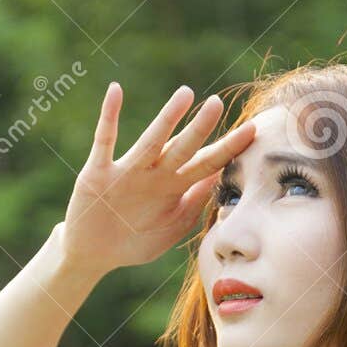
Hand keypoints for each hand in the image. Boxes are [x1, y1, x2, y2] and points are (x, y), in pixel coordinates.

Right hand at [61, 83, 255, 273]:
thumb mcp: (171, 227)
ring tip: (185, 94)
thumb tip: (218, 176)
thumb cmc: (135, 242)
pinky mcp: (97, 173)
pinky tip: (116, 90)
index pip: (206, 163)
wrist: (93, 255)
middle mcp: (153, 174)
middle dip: (201, 128)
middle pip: (182, 148)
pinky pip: (104, 141)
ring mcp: (126, 171)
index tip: (253, 130)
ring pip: (151, 141)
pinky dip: (108, 115)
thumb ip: (193, 205)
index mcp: (173, 187)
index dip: (228, 148)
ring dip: (167, 118)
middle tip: (218, 104)